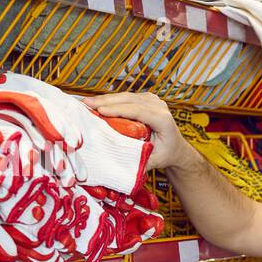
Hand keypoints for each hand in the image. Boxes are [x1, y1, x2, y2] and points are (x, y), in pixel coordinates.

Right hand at [80, 92, 197, 171]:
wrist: (175, 147)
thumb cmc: (166, 153)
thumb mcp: (155, 160)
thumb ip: (140, 161)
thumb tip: (121, 165)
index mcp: (163, 119)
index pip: (138, 111)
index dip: (118, 109)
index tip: (101, 111)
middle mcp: (159, 107)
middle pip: (130, 100)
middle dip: (106, 101)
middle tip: (86, 104)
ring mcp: (153, 100)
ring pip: (126, 96)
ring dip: (105, 99)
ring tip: (87, 103)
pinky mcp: (146, 99)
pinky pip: (127, 97)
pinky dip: (111, 99)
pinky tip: (98, 102)